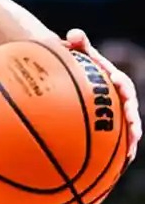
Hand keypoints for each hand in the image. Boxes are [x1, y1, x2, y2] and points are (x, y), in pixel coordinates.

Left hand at [66, 29, 140, 161]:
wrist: (69, 75)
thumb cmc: (71, 63)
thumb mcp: (74, 51)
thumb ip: (77, 43)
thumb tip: (74, 34)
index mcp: (112, 80)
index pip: (121, 82)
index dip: (121, 86)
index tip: (116, 87)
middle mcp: (118, 98)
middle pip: (129, 110)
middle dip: (133, 121)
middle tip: (135, 131)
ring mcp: (114, 113)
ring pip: (126, 129)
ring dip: (129, 142)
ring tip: (128, 155)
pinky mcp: (108, 126)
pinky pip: (113, 141)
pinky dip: (114, 153)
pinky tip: (112, 169)